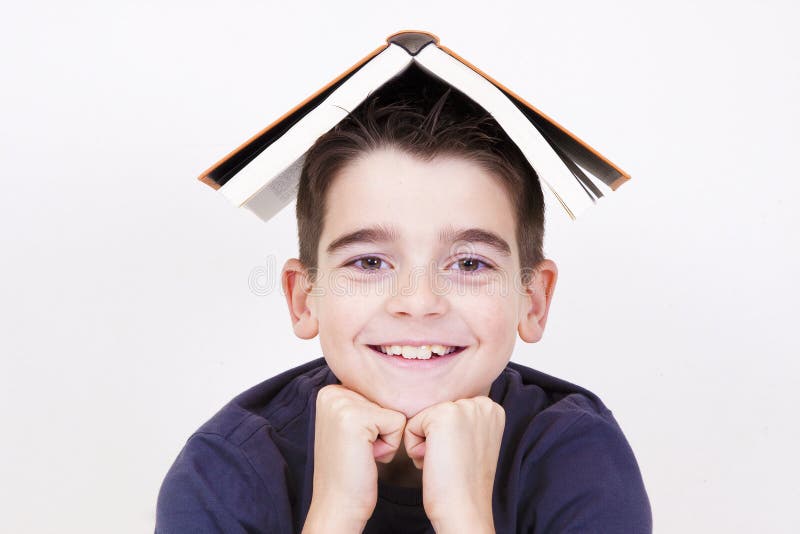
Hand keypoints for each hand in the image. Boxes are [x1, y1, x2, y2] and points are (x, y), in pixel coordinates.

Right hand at [304, 384, 407, 531]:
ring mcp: (342, 404)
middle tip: (360, 450)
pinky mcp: (356, 418)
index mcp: (330, 391)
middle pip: (387, 399)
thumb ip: (364, 402)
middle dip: (382, 428)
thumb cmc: (350, 470)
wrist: (338, 504)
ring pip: (394, 411)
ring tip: (363, 453)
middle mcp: (332, 392)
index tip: (355, 442)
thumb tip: (393, 386)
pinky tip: (367, 457)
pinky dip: (389, 446)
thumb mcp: (351, 426)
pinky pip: (398, 423)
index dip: (376, 422)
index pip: (378, 393)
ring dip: (386, 437)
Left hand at [403, 396, 504, 531]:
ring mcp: (464, 407)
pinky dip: (414, 448)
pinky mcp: (443, 415)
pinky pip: (411, 426)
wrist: (465, 509)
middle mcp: (481, 403)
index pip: (449, 411)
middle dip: (435, 439)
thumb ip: (464, 422)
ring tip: (444, 462)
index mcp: (491, 409)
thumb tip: (441, 419)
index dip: (447, 439)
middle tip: (452, 462)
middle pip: (436, 413)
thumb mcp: (474, 443)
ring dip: (425, 443)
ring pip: (423, 419)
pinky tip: (434, 462)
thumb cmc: (464, 483)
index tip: (461, 458)